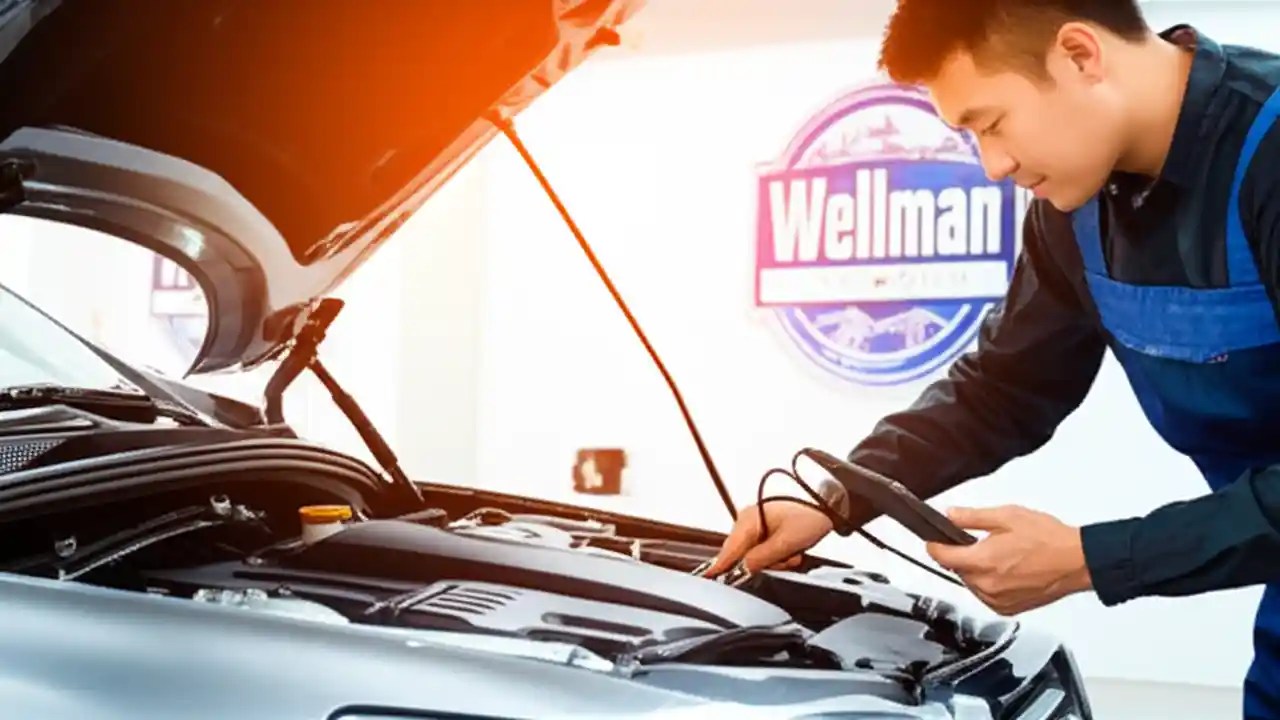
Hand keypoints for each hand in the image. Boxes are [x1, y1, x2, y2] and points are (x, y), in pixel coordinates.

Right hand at [704, 501, 833, 576]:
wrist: (826, 507)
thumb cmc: (809, 518)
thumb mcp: (787, 542)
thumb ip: (762, 558)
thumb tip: (743, 569)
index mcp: (750, 519)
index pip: (730, 548)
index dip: (720, 566)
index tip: (707, 578)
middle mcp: (747, 521)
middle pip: (741, 555)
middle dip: (763, 564)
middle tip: (784, 560)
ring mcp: (755, 526)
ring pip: (753, 556)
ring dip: (773, 561)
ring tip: (791, 554)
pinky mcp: (763, 532)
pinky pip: (761, 552)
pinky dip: (775, 556)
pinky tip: (789, 552)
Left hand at [927, 505, 1092, 615]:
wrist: (1076, 562)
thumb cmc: (1048, 540)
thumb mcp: (1006, 516)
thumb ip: (972, 517)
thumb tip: (950, 515)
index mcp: (982, 561)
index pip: (941, 556)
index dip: (934, 545)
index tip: (933, 539)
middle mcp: (986, 585)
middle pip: (956, 570)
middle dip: (962, 555)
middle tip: (981, 542)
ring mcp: (997, 600)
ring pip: (971, 584)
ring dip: (976, 570)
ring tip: (1001, 555)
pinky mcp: (1008, 609)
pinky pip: (986, 596)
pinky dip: (990, 584)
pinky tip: (1007, 571)